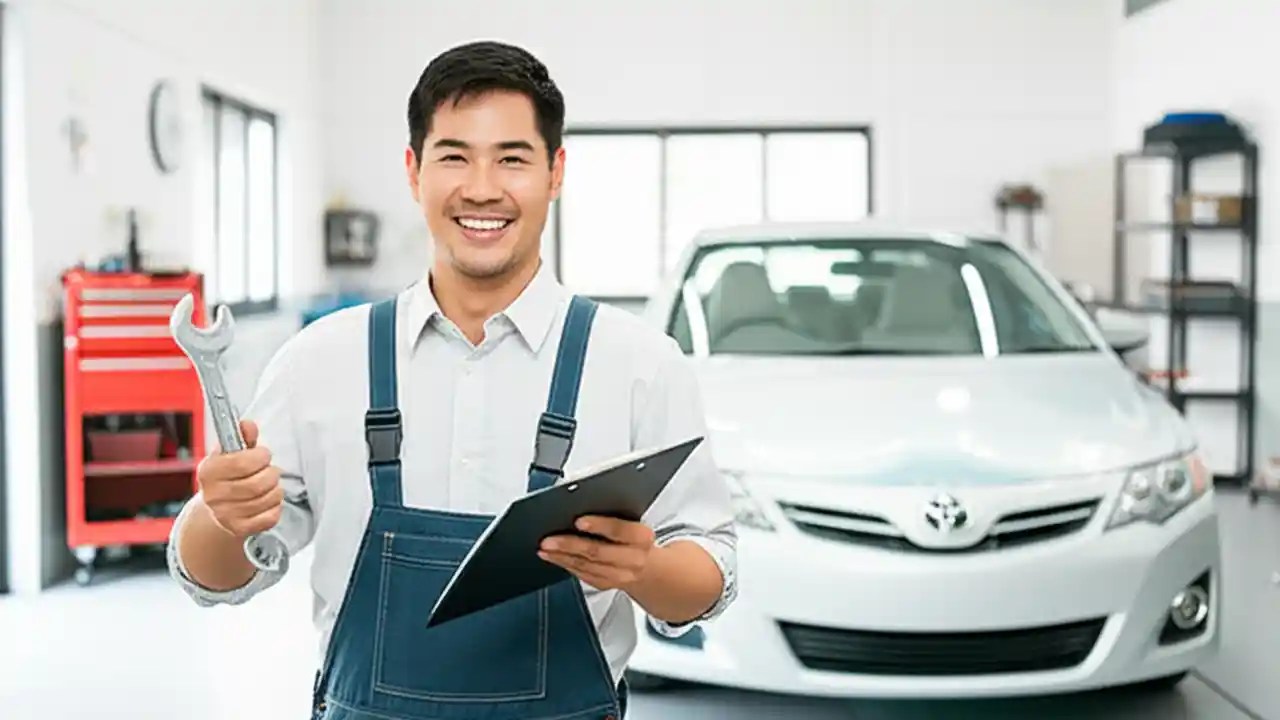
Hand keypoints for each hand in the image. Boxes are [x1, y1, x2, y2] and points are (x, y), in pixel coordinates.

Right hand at [196, 419, 283, 538]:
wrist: (217, 508)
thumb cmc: (228, 476)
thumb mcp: (231, 453)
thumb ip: (242, 437)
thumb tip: (248, 425)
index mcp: (208, 471)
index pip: (242, 462)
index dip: (261, 456)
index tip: (263, 454)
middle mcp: (213, 495)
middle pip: (258, 484)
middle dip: (272, 474)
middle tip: (269, 471)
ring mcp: (225, 515)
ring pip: (268, 499)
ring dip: (276, 490)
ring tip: (269, 486)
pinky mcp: (240, 529)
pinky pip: (270, 517)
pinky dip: (276, 507)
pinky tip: (267, 501)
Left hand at [538, 516, 655, 590]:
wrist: (647, 566)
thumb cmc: (633, 537)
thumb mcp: (631, 521)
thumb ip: (612, 513)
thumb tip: (579, 504)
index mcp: (642, 537)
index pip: (620, 530)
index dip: (599, 525)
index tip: (578, 521)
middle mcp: (633, 559)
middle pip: (598, 552)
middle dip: (570, 545)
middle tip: (549, 539)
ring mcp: (620, 575)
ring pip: (586, 566)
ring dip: (561, 557)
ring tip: (544, 548)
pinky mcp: (606, 584)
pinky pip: (582, 575)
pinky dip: (565, 565)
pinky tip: (553, 557)